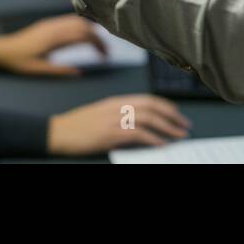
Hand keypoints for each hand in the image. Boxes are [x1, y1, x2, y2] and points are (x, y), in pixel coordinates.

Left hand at [0, 15, 107, 76]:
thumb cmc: (20, 62)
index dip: (98, 45)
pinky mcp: (49, 23)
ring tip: (99, 43)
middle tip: (105, 52)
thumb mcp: (40, 70)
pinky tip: (85, 33)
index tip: (105, 56)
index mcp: (55, 40)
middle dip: (98, 38)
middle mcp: (55, 28)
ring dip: (91, 30)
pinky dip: (82, 25)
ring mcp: (52, 23)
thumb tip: (81, 73)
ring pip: (78, 20)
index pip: (83, 37)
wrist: (3, 49)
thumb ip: (61, 71)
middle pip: (84, 27)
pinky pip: (70, 19)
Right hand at [48, 95, 191, 155]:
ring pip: (149, 119)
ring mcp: (115, 119)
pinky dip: (153, 139)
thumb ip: (120, 112)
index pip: (149, 99)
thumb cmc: (77, 125)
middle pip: (153, 106)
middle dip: (173, 115)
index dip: (167, 106)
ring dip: (168, 127)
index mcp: (117, 100)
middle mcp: (119, 106)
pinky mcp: (110, 133)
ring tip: (179, 135)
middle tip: (185, 125)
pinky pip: (138, 134)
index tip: (178, 114)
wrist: (58, 132)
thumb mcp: (102, 112)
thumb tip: (140, 120)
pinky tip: (161, 144)